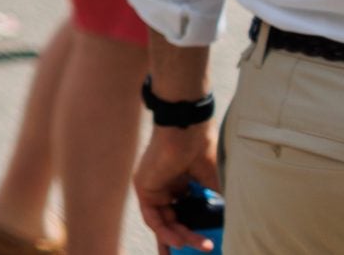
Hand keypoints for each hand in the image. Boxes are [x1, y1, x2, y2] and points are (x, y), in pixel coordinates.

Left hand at [134, 124, 219, 252]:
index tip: (204, 246)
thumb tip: (229, 226)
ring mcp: (154, 187)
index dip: (191, 233)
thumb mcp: (214, 184)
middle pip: (173, 222)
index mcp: (183, 184)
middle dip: (186, 241)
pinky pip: (152, 217)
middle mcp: (166, 186)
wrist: (188, 130)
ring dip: (182, 238)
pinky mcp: (143, 187)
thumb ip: (216, 205)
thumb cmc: (203, 149)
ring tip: (203, 246)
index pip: (184, 214)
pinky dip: (164, 232)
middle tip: (203, 251)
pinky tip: (179, 241)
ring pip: (165, 222)